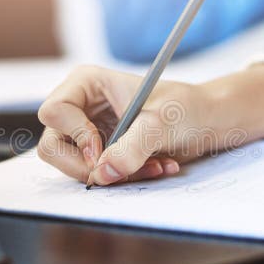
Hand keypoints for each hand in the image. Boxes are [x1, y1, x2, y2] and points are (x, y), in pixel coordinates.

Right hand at [36, 64, 263, 185]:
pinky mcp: (101, 154)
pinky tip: (154, 167)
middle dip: (86, 165)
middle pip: (52, 145)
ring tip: (149, 166)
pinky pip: (95, 176)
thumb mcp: (163, 122)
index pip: (53, 111)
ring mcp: (88, 132)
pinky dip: (122, 179)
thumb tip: (102, 173)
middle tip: (116, 170)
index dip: (75, 135)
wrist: (211, 122)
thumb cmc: (189, 107)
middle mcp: (81, 107)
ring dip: (109, 175)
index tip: (102, 149)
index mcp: (87, 83)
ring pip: (72, 166)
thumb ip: (132, 146)